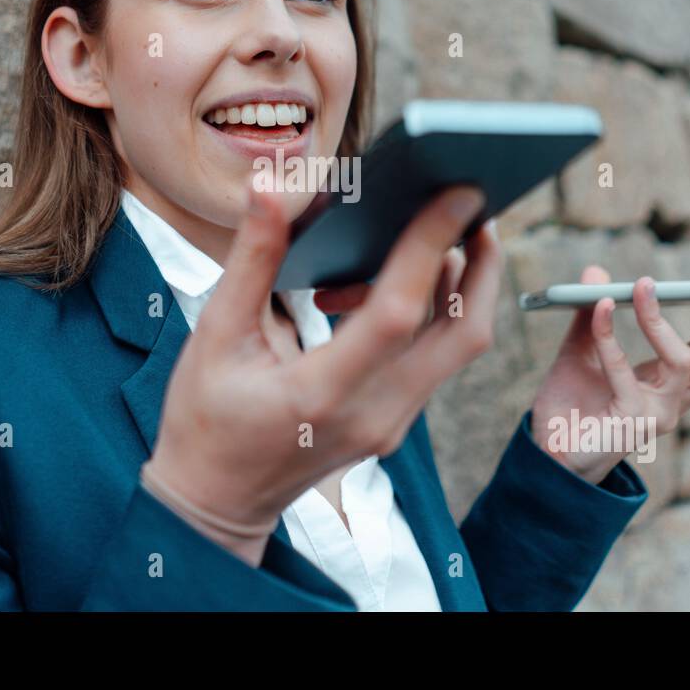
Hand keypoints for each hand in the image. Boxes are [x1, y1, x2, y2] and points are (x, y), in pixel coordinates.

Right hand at [146, 179, 502, 564]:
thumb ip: (251, 257)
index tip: (454, 193)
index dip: (430, 247)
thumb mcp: (215, 334)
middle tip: (474, 205)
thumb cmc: (205, 419)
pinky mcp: (396, 424)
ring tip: (414, 237)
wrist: (214, 503)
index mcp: (322, 392)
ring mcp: (391, 425)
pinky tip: (377, 287)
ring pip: (457, 345)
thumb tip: (269, 187)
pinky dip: (428, 312)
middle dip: (484, 263)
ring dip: (458, 285)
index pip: (398, 312)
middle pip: (464, 332)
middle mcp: (374, 414)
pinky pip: (434, 359)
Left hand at [530, 266, 689, 484]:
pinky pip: (625, 371)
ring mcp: (657, 414)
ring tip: (643, 285)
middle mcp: (674, 400)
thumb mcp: (581, 350)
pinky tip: (598, 308)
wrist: (546, 450)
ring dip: (660, 319)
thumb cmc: (570, 404)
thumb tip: (595, 272)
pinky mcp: (632, 422)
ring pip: (684, 362)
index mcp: (672, 382)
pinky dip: (610, 335)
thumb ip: (591, 315)